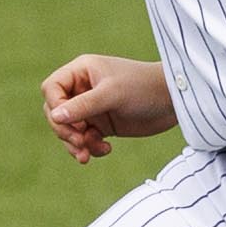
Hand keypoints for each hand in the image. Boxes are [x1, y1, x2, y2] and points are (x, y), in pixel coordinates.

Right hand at [41, 53, 177, 163]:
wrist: (173, 101)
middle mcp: (83, 89)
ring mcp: (92, 108)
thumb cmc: (143, 87)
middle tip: (79, 142)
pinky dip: (90, 148)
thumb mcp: (112, 95)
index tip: (69, 121)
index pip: (52, 88)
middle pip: (55, 112)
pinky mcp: (102, 125)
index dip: (55, 107)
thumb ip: (83, 106)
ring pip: (68, 129)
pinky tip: (106, 150)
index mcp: (81, 71)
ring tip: (87, 155)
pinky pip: (84, 140)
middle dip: (64, 130)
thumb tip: (54, 116)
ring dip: (75, 144)